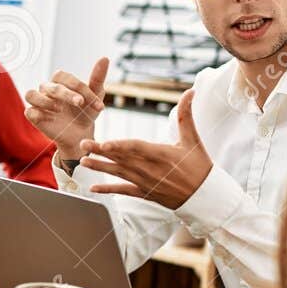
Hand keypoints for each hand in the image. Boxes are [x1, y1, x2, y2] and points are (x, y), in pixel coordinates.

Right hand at [24, 57, 107, 159]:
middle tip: (80, 103)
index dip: (81, 88)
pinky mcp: (34, 116)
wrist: (80, 134)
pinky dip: (39, 114)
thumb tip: (105, 58)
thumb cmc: (86, 112)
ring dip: (45, 101)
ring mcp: (39, 102)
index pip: (66, 78)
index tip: (98, 104)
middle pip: (51, 86)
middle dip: (67, 94)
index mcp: (61, 81)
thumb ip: (97, 77)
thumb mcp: (95, 97)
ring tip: (59, 110)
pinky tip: (52, 119)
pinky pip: (29, 111)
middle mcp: (47, 89)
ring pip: (31, 94)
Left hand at [78, 89, 211, 209]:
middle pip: (122, 158)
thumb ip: (186, 115)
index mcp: (160, 154)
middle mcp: (150, 169)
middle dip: (101, 151)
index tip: (104, 143)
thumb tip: (190, 91)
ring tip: (83, 162)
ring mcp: (145, 182)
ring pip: (119, 173)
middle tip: (82, 144)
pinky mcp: (144, 193)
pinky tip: (93, 188)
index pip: (136, 148)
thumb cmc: (199, 165)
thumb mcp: (192, 139)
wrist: (204, 196)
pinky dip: (108, 189)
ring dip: (100, 167)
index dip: (119, 146)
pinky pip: (123, 190)